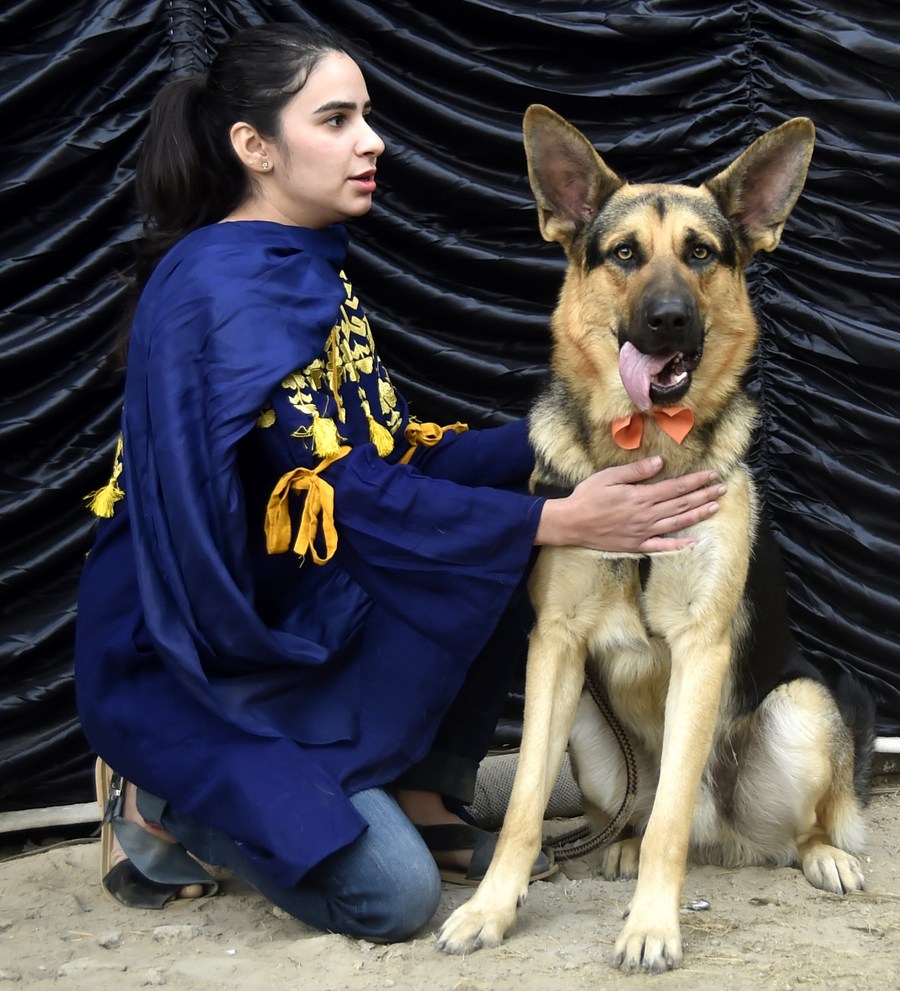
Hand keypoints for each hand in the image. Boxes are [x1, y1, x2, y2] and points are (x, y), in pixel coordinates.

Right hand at [534, 456, 725, 552]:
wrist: (572, 524)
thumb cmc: (587, 497)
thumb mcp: (609, 477)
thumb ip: (635, 472)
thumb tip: (660, 463)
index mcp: (641, 497)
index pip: (675, 487)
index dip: (696, 481)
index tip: (712, 475)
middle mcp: (647, 515)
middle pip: (681, 504)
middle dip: (703, 495)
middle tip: (722, 489)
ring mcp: (643, 532)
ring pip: (677, 523)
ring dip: (698, 515)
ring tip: (715, 508)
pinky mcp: (637, 545)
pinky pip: (662, 546)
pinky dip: (678, 545)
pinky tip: (693, 542)